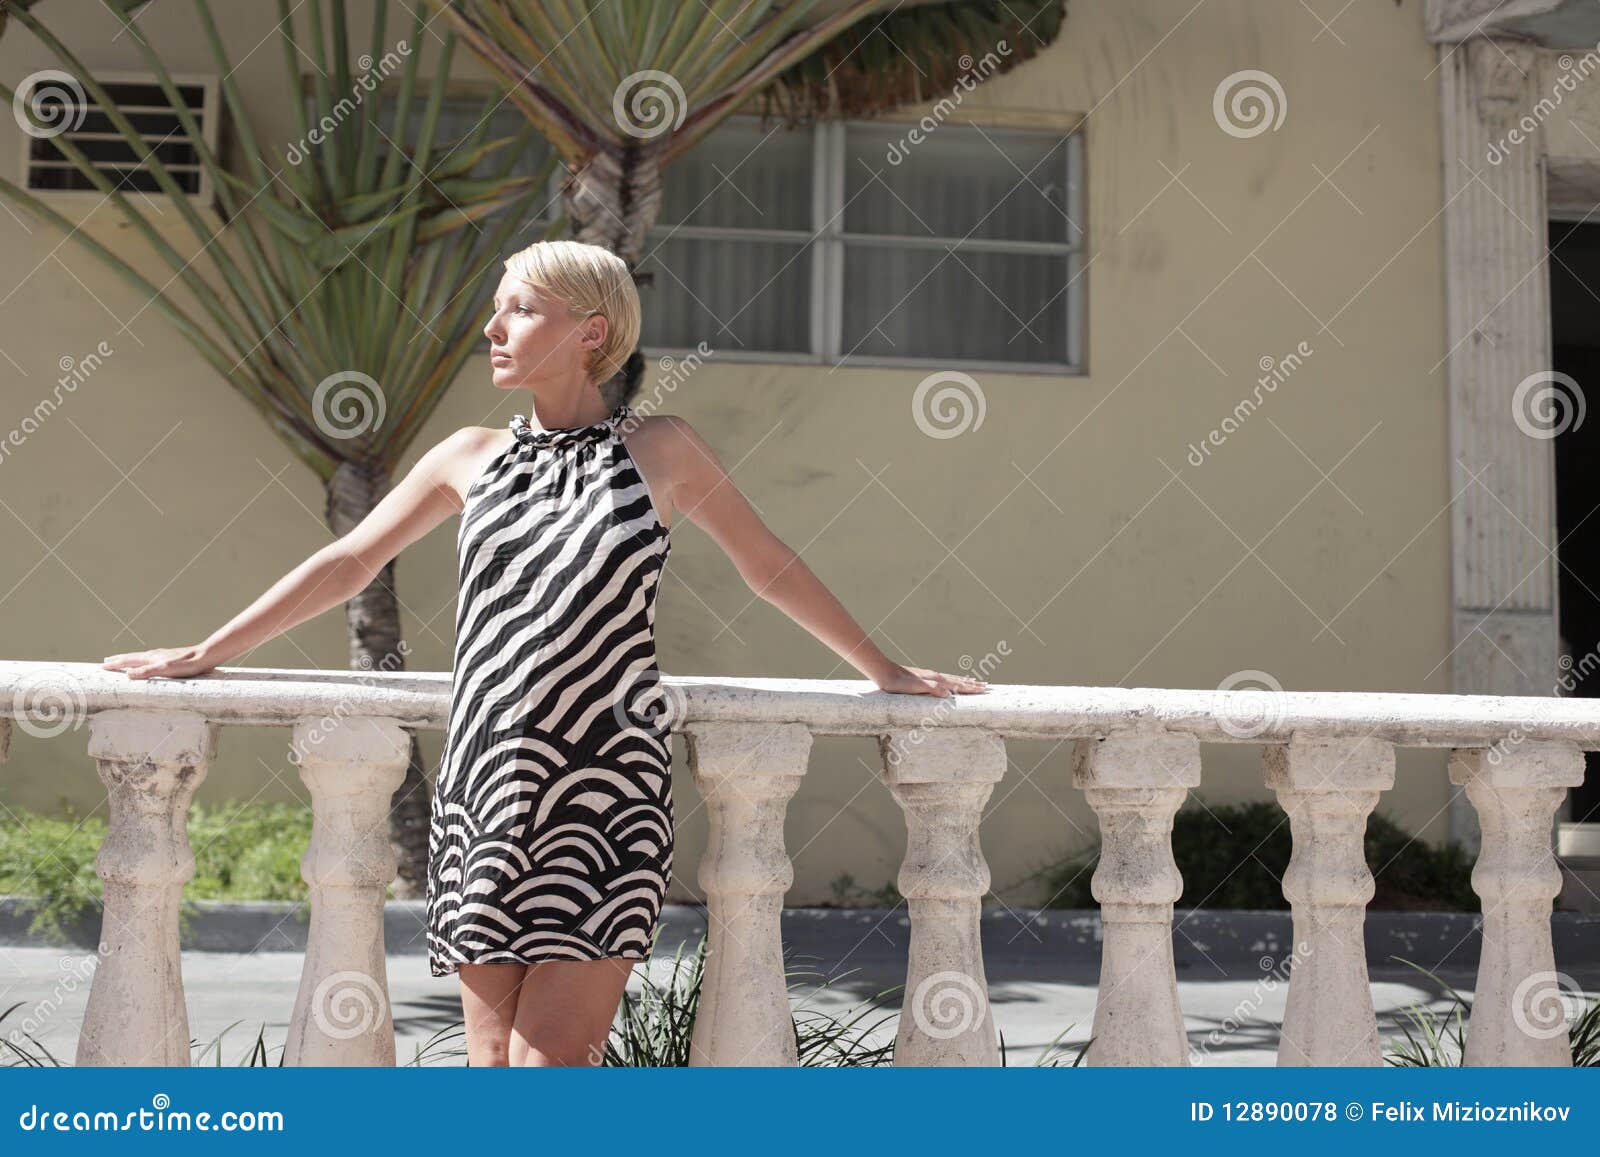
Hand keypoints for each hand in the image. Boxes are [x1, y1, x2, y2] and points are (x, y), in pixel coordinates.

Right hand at [101, 645, 220, 680]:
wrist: (205, 656)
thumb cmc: (187, 665)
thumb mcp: (165, 670)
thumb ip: (147, 671)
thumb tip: (128, 674)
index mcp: (151, 658)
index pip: (128, 661)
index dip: (115, 664)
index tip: (102, 666)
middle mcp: (155, 655)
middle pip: (132, 657)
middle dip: (119, 660)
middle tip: (106, 661)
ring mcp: (163, 656)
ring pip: (141, 657)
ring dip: (130, 660)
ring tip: (123, 661)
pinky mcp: (171, 658)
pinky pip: (151, 660)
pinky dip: (142, 661)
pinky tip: (148, 663)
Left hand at [872, 663, 989, 698]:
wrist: (885, 673)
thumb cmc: (899, 684)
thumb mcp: (916, 688)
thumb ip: (932, 689)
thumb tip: (949, 694)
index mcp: (936, 680)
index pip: (958, 685)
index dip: (971, 688)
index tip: (984, 689)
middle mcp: (936, 677)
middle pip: (959, 681)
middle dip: (972, 684)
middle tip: (986, 686)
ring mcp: (930, 676)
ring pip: (952, 679)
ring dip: (964, 681)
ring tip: (974, 681)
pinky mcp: (924, 678)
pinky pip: (944, 680)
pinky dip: (953, 681)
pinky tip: (950, 683)